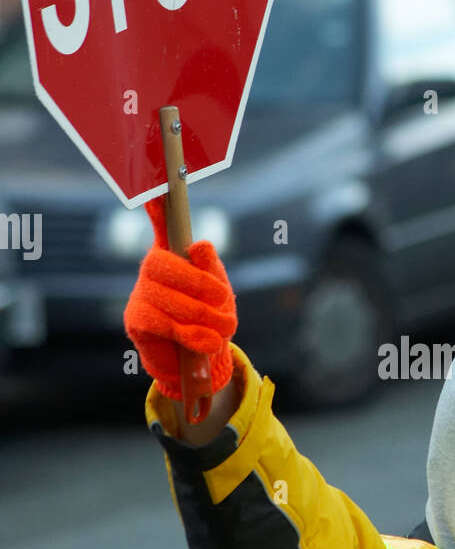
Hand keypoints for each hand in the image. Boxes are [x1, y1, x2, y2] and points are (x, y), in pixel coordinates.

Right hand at [123, 195, 236, 399]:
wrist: (198, 362)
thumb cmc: (210, 319)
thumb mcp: (220, 293)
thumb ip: (212, 270)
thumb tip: (200, 245)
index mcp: (175, 254)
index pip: (163, 222)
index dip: (158, 205)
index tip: (158, 186)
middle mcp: (153, 268)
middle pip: (162, 262)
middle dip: (196, 282)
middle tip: (224, 299)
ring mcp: (141, 292)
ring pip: (166, 295)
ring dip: (201, 313)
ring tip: (225, 327)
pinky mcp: (136, 320)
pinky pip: (161, 321)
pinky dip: (190, 333)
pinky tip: (208, 342)